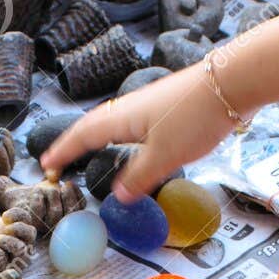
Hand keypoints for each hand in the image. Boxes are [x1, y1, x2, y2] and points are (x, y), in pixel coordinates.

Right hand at [40, 64, 240, 201]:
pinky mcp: (167, 105)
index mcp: (121, 119)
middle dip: (74, 142)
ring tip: (89, 151)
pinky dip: (121, 135)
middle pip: (93, 125)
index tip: (46, 165)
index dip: (63, 152)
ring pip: (114, 123)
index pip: (82, 136)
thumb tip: (118, 195)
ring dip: (97, 137)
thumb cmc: (194, 117)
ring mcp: (149, 104)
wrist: (232, 82)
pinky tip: (132, 143)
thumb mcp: (164, 157)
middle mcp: (129, 108)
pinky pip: (133, 123)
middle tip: (59, 158)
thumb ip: (139, 177)